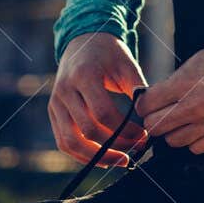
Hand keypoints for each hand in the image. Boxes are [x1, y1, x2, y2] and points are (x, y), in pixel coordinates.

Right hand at [48, 33, 149, 165]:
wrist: (83, 41)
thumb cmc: (109, 53)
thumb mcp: (126, 63)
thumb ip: (137, 87)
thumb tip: (150, 114)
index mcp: (84, 75)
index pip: (103, 113)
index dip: (124, 130)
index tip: (143, 135)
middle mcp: (65, 90)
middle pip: (87, 131)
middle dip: (115, 145)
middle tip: (136, 149)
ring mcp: (55, 103)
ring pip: (70, 141)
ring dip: (97, 157)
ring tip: (120, 161)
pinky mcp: (53, 112)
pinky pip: (63, 141)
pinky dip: (81, 155)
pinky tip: (102, 159)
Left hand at [139, 43, 203, 152]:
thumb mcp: (196, 61)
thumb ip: (175, 82)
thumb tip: (159, 96)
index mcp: (182, 85)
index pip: (146, 105)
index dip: (144, 104)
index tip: (149, 102)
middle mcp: (192, 107)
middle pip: (155, 127)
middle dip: (155, 119)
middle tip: (163, 112)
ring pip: (173, 141)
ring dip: (174, 132)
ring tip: (182, 121)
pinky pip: (196, 148)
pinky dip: (194, 141)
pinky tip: (199, 128)